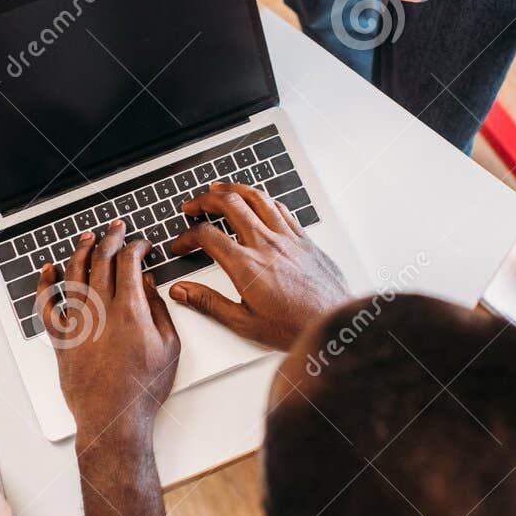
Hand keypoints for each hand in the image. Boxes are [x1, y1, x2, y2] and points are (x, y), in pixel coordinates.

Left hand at [37, 223, 180, 446]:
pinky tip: (48, 270)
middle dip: (110, 238)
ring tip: (86, 237)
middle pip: (101, 261)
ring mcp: (77, 323)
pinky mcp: (60, 338)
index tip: (141, 244)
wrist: (112, 419)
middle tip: (116, 228)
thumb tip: (149, 283)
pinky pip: (47, 305)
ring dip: (80, 250)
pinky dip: (45, 284)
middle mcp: (100, 311)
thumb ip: (158, 309)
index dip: (136, 246)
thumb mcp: (168, 346)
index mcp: (129, 310)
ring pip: (74, 274)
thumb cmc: (142, 389)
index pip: (129, 262)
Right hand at [167, 181, 350, 351]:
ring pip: (256, 197)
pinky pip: (281, 207)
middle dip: (204, 199)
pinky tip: (257, 200)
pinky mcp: (304, 239)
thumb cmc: (294, 327)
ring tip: (218, 188)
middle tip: (192, 206)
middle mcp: (267, 245)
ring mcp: (288, 238)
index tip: (181, 244)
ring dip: (233, 189)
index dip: (186, 236)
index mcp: (247, 266)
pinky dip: (262, 198)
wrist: (333, 324)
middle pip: (229, 204)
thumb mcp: (244, 323)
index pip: (207, 236)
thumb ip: (209, 303)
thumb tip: (182, 291)